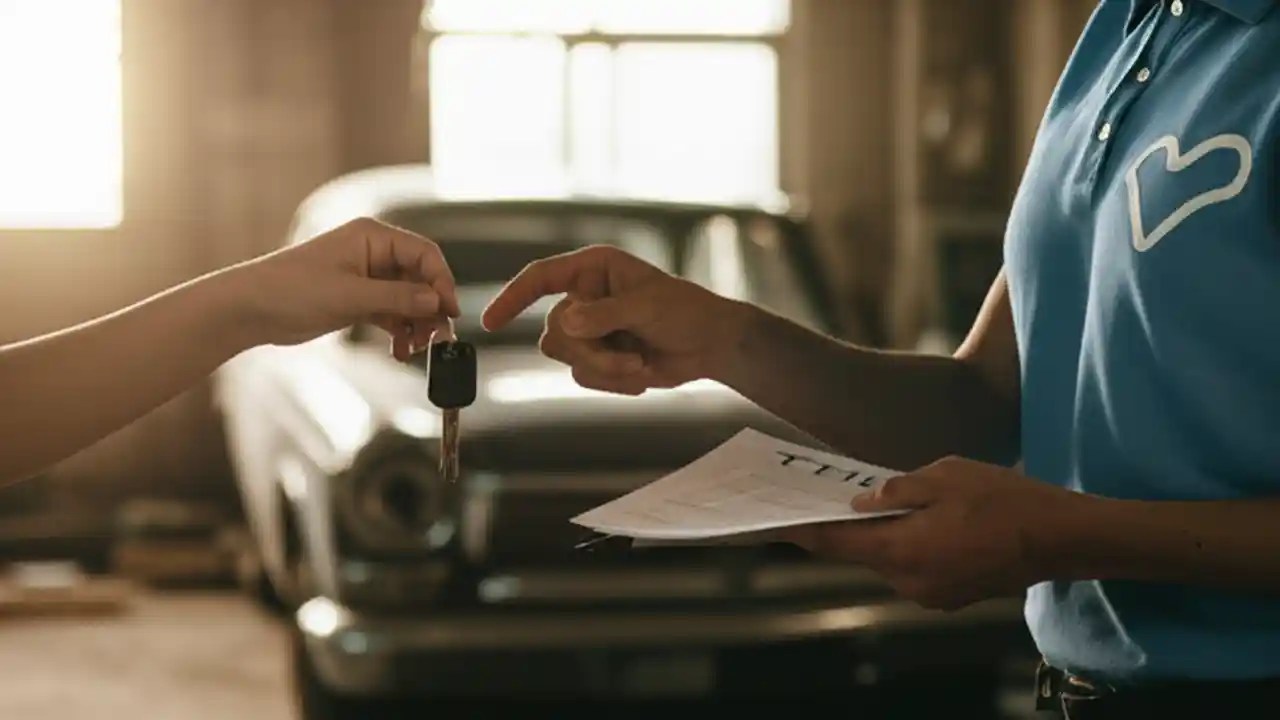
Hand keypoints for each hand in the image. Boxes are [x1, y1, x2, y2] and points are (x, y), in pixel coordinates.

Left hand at [233, 217, 458, 359]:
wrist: (250, 309)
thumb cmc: (291, 289)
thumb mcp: (350, 295)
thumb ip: (397, 299)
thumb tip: (436, 302)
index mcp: (372, 236)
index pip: (424, 254)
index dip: (442, 282)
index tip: (450, 311)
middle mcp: (373, 253)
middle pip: (420, 278)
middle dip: (430, 309)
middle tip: (437, 338)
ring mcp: (366, 278)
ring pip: (408, 300)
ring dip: (416, 324)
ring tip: (415, 348)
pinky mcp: (358, 300)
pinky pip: (392, 314)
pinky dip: (400, 331)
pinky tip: (401, 350)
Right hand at [481, 245, 752, 394]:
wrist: (711, 346)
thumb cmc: (686, 311)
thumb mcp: (647, 305)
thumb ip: (605, 314)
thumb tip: (567, 323)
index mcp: (594, 269)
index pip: (541, 277)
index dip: (512, 297)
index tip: (490, 322)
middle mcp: (585, 296)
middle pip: (554, 331)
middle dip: (591, 352)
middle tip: (629, 357)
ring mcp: (591, 329)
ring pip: (567, 357)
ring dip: (605, 368)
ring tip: (639, 364)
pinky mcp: (599, 357)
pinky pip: (584, 376)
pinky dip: (612, 381)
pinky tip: (641, 374)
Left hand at [779, 457, 1092, 610]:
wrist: (1060, 539)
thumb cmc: (1003, 500)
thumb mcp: (944, 476)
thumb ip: (896, 492)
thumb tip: (862, 503)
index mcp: (901, 551)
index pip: (836, 545)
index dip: (805, 533)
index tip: (779, 524)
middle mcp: (910, 582)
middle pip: (864, 553)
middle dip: (851, 528)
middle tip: (837, 497)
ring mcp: (932, 594)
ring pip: (891, 560)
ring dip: (886, 535)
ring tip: (891, 503)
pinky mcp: (952, 595)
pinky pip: (916, 568)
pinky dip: (910, 547)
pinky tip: (925, 522)